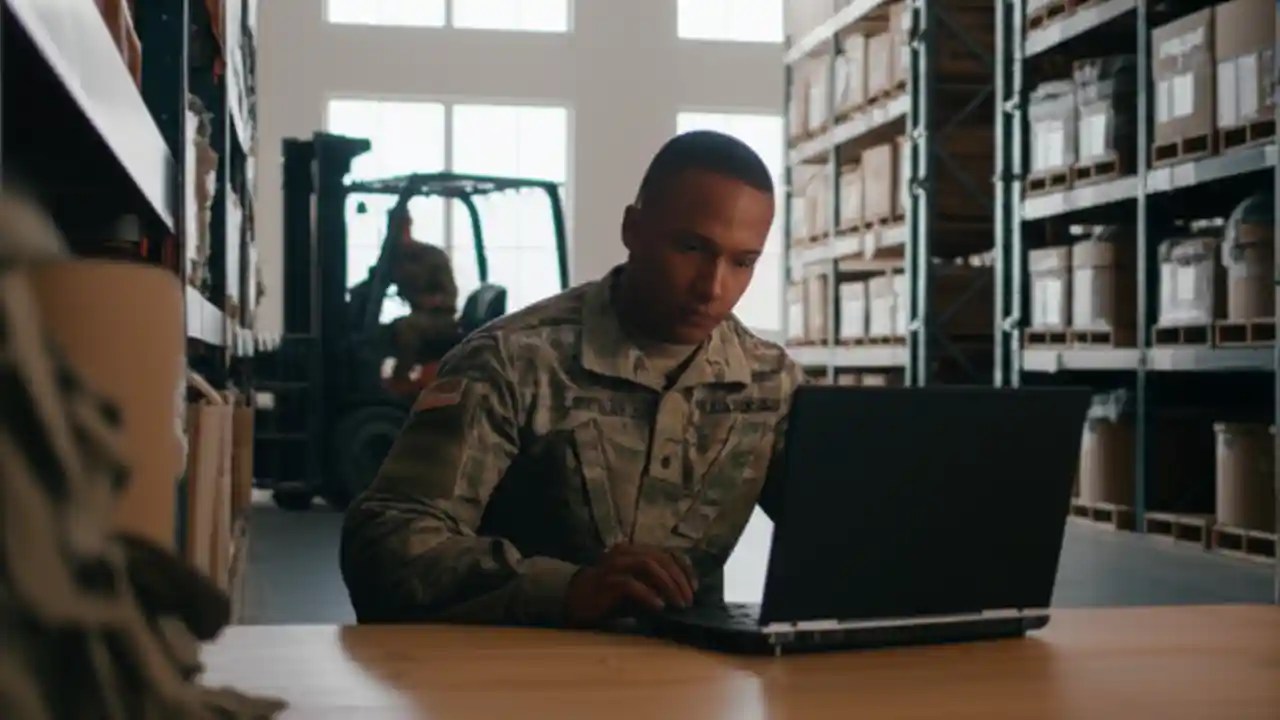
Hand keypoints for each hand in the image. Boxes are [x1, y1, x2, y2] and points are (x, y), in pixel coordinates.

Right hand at [564, 545, 698, 625]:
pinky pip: (631, 584)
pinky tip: (659, 607)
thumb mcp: (638, 587)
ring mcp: (615, 564)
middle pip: (661, 558)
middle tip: (689, 600)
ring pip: (648, 565)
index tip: (694, 588)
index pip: (667, 553)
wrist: (576, 599)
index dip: (684, 569)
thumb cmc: (611, 595)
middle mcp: (626, 552)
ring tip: (678, 603)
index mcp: (636, 551)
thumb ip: (656, 584)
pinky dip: (648, 595)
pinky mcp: (606, 581)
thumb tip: (685, 592)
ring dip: (668, 584)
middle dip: (679, 579)